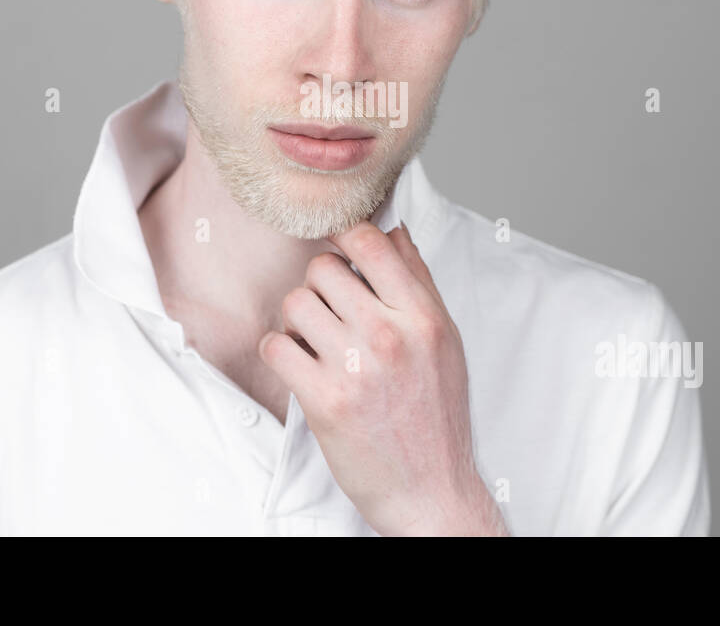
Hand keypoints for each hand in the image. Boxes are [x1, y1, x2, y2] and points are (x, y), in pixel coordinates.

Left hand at [258, 220, 507, 535]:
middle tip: (330, 310)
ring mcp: (355, 369)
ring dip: (297, 319)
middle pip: (323, 268)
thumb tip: (394, 231)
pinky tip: (300, 365)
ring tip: (315, 340)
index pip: (371, 242)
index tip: (335, 244)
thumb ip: (419, 283)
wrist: (430, 489)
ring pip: (295, 303)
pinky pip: (276, 346)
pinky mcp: (324, 401)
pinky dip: (280, 351)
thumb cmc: (437, 414)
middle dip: (319, 284)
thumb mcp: (444, 341)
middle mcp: (390, 337)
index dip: (342, 233)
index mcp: (423, 317)